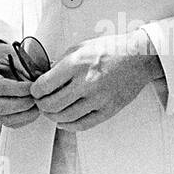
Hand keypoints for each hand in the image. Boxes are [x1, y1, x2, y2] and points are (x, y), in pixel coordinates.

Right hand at [0, 42, 39, 127]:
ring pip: (4, 118)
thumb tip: (38, 82)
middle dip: (22, 104)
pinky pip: (8, 123)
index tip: (33, 87)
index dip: (18, 89)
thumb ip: (23, 67)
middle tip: (37, 98)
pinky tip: (33, 111)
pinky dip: (23, 119)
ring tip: (37, 105)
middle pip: (0, 106)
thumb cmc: (4, 57)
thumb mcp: (12, 54)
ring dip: (24, 114)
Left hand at [29, 29, 161, 131]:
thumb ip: (60, 63)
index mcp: (76, 64)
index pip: (44, 85)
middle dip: (41, 105)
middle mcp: (86, 83)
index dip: (35, 91)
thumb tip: (44, 77)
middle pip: (52, 104)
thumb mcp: (80, 47)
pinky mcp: (108, 110)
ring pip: (65, 117)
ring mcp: (98, 99)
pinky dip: (69, 125)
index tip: (35, 90)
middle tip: (40, 102)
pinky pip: (82, 125)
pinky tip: (64, 121)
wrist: (138, 58)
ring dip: (52, 116)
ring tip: (51, 111)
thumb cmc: (110, 49)